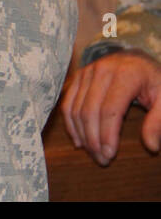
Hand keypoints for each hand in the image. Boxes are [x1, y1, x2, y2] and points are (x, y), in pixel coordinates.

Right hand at [62, 49, 160, 164]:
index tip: (110, 155)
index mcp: (126, 74)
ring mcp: (86, 71)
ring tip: (92, 152)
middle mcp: (102, 70)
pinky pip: (67, 102)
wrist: (137, 59)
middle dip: (93, 139)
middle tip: (101, 159)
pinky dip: (70, 123)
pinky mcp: (77, 76)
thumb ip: (159, 120)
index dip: (107, 134)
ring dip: (81, 134)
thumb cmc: (153, 81)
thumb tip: (151, 146)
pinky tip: (79, 140)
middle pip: (89, 110)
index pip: (110, 109)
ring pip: (75, 108)